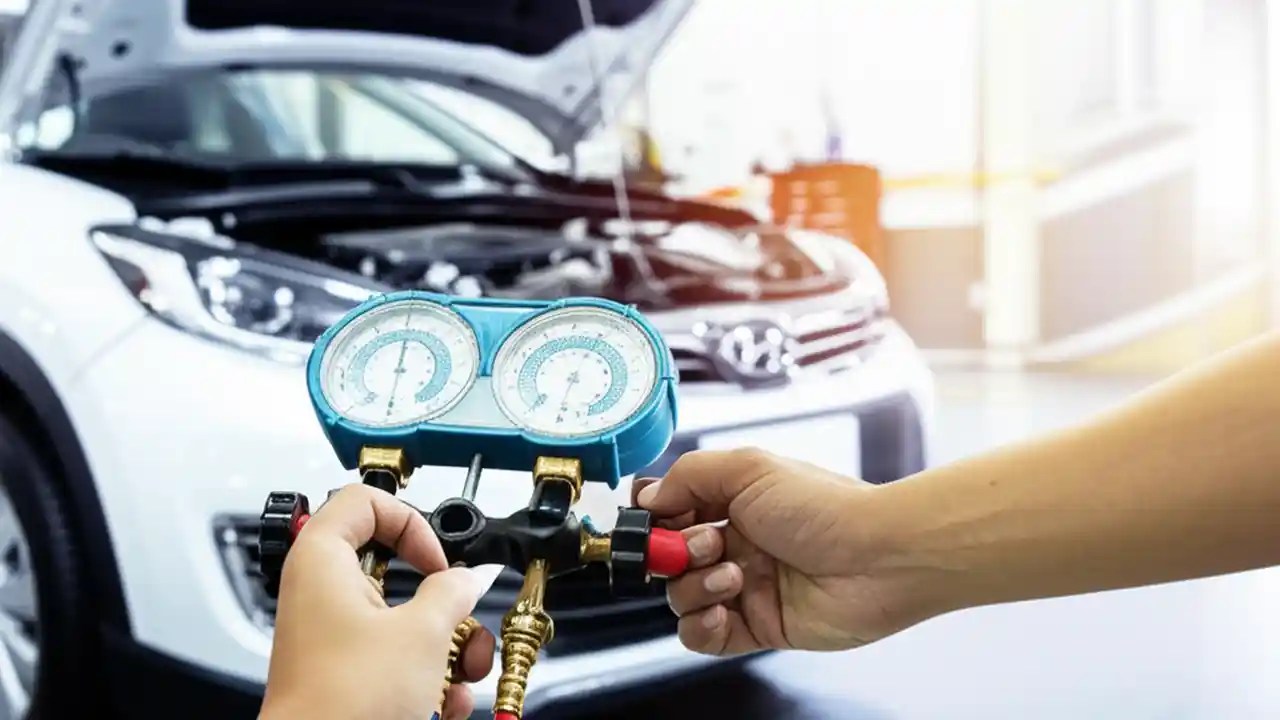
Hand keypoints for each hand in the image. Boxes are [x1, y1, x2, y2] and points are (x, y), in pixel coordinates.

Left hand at [259, 484, 496, 719]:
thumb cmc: (344, 703)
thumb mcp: (422, 633)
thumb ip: (455, 593)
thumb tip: (473, 577)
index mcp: (322, 562)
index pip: (366, 501)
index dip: (411, 523)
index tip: (438, 562)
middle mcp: (323, 594)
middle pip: (397, 569)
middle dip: (445, 603)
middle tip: (460, 620)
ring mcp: (335, 636)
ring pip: (405, 620)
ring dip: (446, 646)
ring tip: (463, 672)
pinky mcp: (348, 675)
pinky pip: (397, 659)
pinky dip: (428, 677)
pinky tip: (445, 703)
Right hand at [636, 449, 939, 655]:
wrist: (879, 559)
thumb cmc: (827, 509)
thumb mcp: (750, 468)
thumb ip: (689, 474)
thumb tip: (648, 497)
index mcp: (734, 503)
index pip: (671, 513)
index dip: (656, 521)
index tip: (655, 523)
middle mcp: (737, 544)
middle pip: (669, 558)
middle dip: (675, 554)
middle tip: (708, 545)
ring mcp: (745, 588)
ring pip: (681, 597)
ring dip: (694, 587)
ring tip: (733, 575)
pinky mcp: (756, 627)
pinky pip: (702, 636)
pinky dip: (700, 625)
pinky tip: (722, 608)